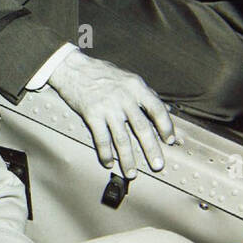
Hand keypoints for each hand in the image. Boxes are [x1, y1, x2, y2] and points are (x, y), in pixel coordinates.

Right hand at [47, 52, 174, 176]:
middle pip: (142, 128)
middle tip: (157, 166)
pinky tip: (108, 163)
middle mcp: (124, 97)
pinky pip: (101, 139)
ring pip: (121, 138)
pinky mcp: (91, 114)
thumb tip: (166, 109)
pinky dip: (105, 153)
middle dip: (151, 149)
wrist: (73, 68)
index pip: (157, 109)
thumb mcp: (128, 78)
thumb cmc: (102, 73)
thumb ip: (145, 94)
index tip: (169, 141)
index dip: (165, 126)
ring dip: (128, 158)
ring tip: (132, 173)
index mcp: (136, 87)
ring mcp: (107, 107)